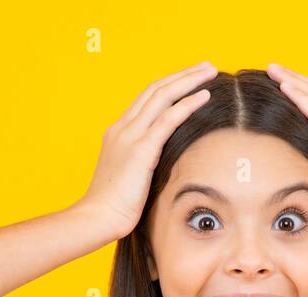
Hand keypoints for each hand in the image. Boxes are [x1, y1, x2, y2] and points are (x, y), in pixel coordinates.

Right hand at [75, 61, 216, 241]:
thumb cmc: (113, 208)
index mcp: (118, 134)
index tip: (189, 79)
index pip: (146, 100)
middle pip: (155, 90)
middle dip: (182, 75)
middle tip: (206, 66)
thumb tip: (160, 168)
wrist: (96, 219)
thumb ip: (142, 165)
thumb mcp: (128, 179)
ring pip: (162, 96)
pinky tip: (205, 95)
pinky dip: (188, 103)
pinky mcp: (141, 149)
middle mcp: (122, 128)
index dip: (169, 86)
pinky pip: (168, 118)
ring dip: (189, 80)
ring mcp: (130, 136)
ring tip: (211, 71)